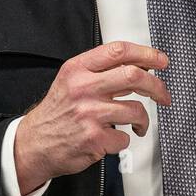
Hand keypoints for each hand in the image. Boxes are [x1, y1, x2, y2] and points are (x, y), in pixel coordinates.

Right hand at [13, 41, 169, 193]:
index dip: (146, 54)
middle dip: (157, 86)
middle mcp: (83, 88)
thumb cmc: (57, 113)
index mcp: (78, 69)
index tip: (160, 60)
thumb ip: (101, 71)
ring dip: (143, 120)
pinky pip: (125, 137)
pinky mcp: (94, 138)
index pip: (119, 51)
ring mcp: (89, 113)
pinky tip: (113, 138)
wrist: (33, 144)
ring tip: (138, 124)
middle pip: (134, 76)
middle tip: (162, 95)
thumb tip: (140, 66)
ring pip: (135, 110)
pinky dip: (124, 140)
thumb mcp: (71, 81)